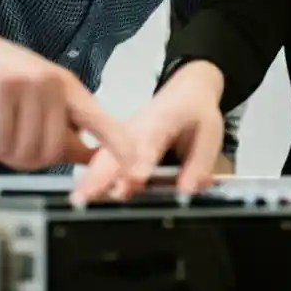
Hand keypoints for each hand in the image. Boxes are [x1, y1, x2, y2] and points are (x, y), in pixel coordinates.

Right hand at [0, 23, 136, 172]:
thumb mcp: (30, 96)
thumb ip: (58, 122)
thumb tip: (87, 154)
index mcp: (66, 86)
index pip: (103, 120)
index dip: (120, 148)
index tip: (132, 172)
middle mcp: (53, 83)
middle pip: (55, 153)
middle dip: (28, 162)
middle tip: (6, 147)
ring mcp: (27, 83)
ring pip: (27, 152)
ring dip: (3, 156)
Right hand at [72, 60, 225, 203]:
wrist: (187, 90)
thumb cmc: (197, 111)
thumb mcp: (210, 134)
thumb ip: (199, 165)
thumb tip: (187, 192)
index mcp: (161, 122)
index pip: (149, 144)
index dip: (141, 163)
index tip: (135, 180)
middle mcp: (136, 129)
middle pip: (115, 151)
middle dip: (100, 175)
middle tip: (85, 197)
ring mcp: (124, 136)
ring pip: (104, 156)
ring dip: (92, 177)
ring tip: (80, 199)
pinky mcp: (120, 144)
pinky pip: (104, 160)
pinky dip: (94, 175)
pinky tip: (85, 193)